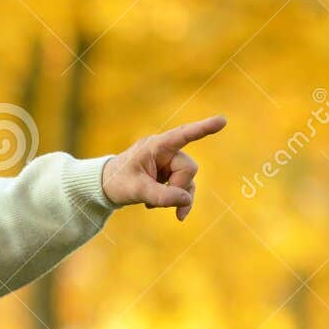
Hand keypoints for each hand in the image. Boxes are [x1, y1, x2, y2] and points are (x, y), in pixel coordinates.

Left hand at [100, 114, 226, 220]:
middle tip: (154, 201)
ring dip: (176, 197)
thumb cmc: (117, 182)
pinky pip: (184, 189)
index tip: (222, 121)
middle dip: (177, 187)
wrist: (106, 187)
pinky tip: (152, 206)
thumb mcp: (135, 190)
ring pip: (189, 181)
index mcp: (155, 146)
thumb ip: (161, 196)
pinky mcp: (170, 175)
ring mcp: (169, 163)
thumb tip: (186, 200)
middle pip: (189, 168)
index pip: (182, 135)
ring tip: (152, 207)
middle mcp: (166, 151)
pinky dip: (174, 201)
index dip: (203, 129)